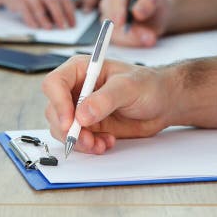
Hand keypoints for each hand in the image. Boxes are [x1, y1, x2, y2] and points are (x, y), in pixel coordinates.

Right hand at [1, 0, 75, 28]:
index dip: (70, 13)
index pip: (65, 0)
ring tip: (49, 29)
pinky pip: (26, 11)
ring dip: (44, 19)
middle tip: (64, 28)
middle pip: (53, 2)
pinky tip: (35, 27)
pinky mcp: (19, 0)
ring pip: (39, 7)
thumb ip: (55, 6)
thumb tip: (65, 23)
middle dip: (59, 16)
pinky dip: (31, 20)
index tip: (73, 25)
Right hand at [42, 56, 171, 154]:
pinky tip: (107, 143)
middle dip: (69, 129)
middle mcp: (76, 88)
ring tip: (100, 143)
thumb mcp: (129, 87)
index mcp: (81, 70)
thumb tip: (82, 114)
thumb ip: (105, 99)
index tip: (70, 122)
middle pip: (54, 110)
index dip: (58, 103)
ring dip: (79, 141)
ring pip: (62, 128)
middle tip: (88, 140)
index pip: (55, 83)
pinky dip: (89, 146)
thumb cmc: (148, 85)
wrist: (162, 103)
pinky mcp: (88, 126)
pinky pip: (77, 140)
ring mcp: (81, 109)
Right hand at [98, 0, 170, 46]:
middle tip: (147, 37)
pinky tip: (142, 43)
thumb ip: (150, 1)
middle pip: (109, 18)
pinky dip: (129, 45)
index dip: (117, 10)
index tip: (121, 22)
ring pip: (111, 34)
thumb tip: (137, 12)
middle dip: (126, 31)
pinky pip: (116, 43)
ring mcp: (108, 22)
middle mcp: (109, 5)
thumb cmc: (156, 3)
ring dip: (131, 40)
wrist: (158, 16)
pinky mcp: (112, 35)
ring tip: (151, 40)